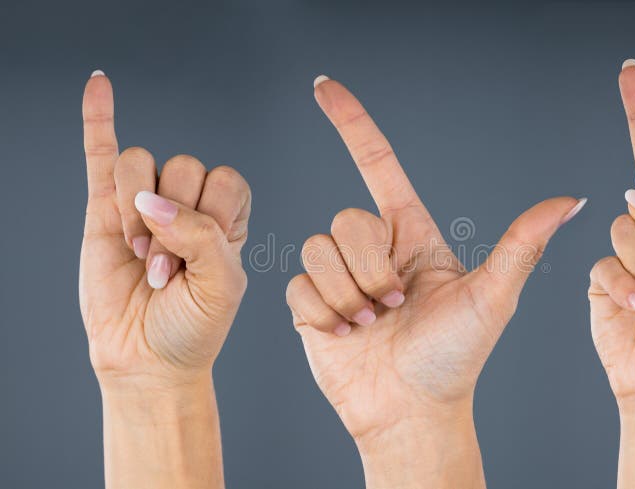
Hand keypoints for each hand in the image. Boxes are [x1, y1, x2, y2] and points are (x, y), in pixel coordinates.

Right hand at [80, 71, 249, 488]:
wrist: (148, 359)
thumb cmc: (194, 326)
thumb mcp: (220, 286)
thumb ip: (200, 236)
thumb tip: (151, 199)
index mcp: (226, 217)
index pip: (226, 180)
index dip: (213, 214)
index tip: (205, 258)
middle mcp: (188, 204)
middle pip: (184, 167)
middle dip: (173, 224)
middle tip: (166, 270)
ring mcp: (144, 205)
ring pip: (141, 164)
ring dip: (137, 211)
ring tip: (139, 253)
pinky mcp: (103, 211)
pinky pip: (101, 153)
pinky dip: (98, 117)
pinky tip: (99, 84)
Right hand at [287, 76, 584, 487]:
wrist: (410, 410)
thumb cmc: (456, 357)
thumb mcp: (492, 296)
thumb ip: (522, 244)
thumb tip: (570, 201)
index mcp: (412, 234)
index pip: (377, 165)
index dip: (352, 124)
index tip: (324, 87)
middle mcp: (373, 249)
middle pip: (348, 217)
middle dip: (372, 266)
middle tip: (395, 305)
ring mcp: (340, 276)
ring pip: (318, 248)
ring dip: (350, 293)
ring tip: (373, 324)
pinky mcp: (310, 303)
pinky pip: (298, 284)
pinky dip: (324, 312)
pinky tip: (346, 335)